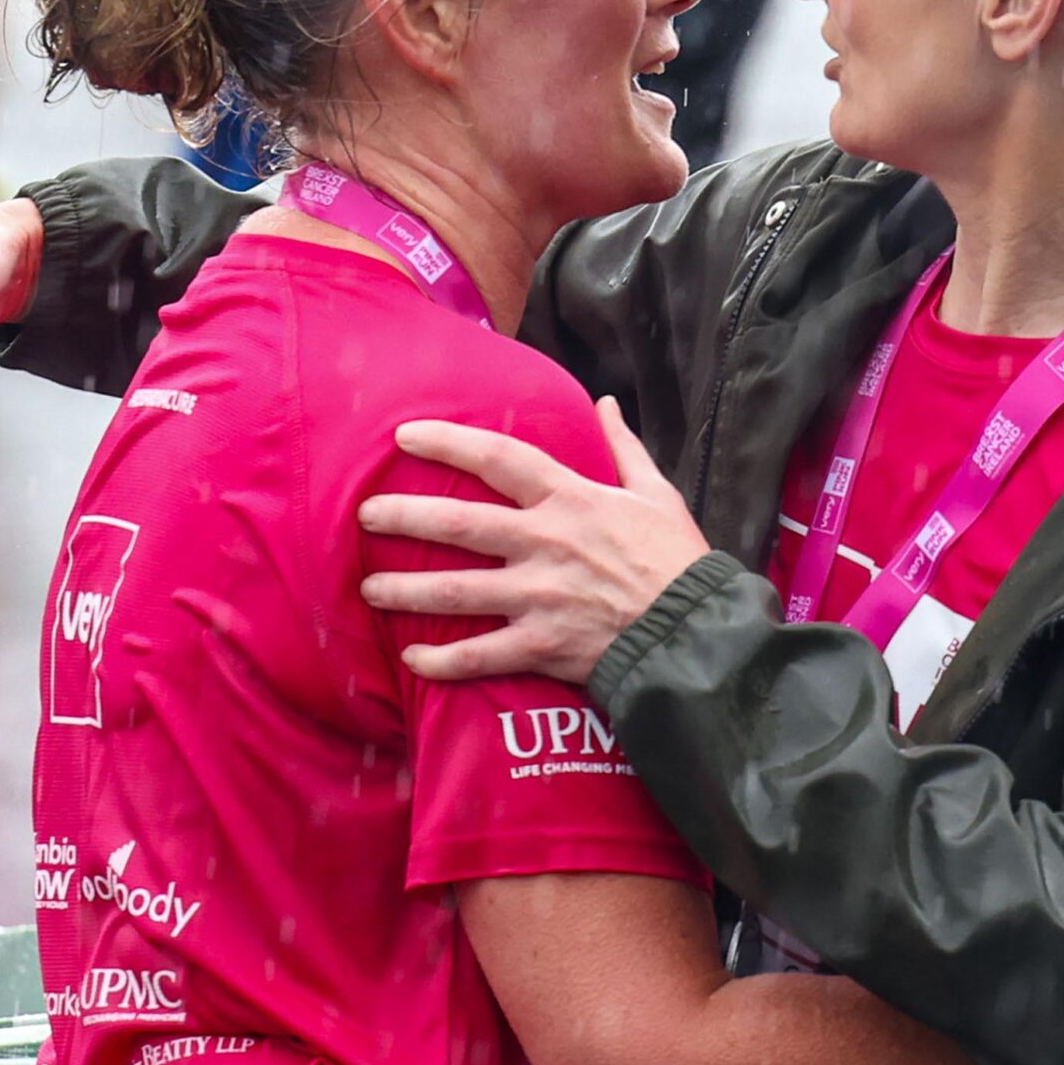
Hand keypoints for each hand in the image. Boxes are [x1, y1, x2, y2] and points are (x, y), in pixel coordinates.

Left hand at [358, 397, 710, 683]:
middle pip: (458, 524)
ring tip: (370, 587)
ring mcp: (540, 597)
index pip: (498, 459)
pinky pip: (480, 656)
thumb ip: (624, 448)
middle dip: (404, 517)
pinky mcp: (543, 646)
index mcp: (571, 500)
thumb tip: (606, 403)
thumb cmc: (679, 561)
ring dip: (405, 589)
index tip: (405, 436)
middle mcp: (545, 543)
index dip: (447, 443)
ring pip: (456, 591)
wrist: (698, 633)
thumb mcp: (657, 494)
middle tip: (365, 515)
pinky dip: (442, 661)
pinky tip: (412, 658)